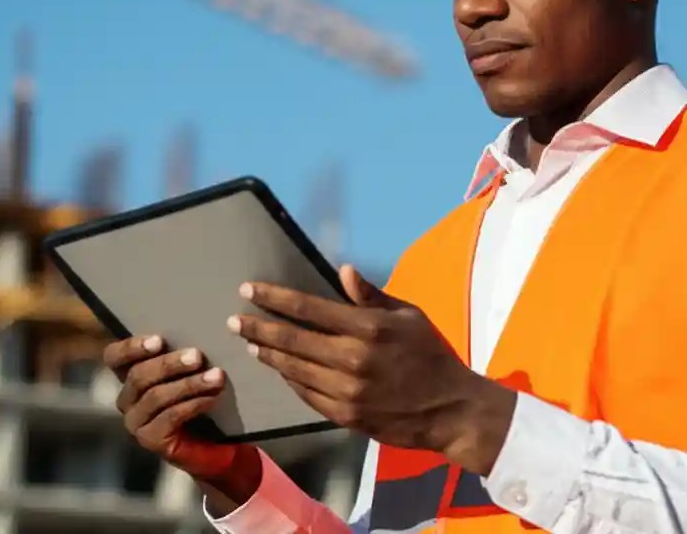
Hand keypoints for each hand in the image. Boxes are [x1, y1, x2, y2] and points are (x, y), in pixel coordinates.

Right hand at [103, 335, 260, 509]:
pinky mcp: (150, 440)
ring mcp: (136, 422)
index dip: (131, 348)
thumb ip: (185, 351)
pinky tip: (211, 398)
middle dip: (169, 364)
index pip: (114, 357)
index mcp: (129, 375)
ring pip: (155, 397)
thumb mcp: (190, 369)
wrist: (214, 441)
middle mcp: (127, 399)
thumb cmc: (200, 395)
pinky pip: (170, 417)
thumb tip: (208, 324)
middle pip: (138, 376)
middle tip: (197, 356)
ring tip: (216, 376)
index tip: (158, 340)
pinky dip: (193, 405)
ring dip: (188, 384)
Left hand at [229, 265, 516, 474]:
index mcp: (368, 328)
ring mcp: (347, 392)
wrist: (451, 410)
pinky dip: (290, 380)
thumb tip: (343, 271)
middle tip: (235, 320)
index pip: (308, 308)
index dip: (274, 298)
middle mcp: (352, 359)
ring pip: (294, 369)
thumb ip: (371, 296)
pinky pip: (307, 394)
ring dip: (270, 354)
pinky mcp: (346, 416)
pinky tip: (279, 369)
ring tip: (251, 342)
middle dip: (259, 327)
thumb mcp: (409, 315)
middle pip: (292, 340)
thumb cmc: (431, 354)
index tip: (249, 290)